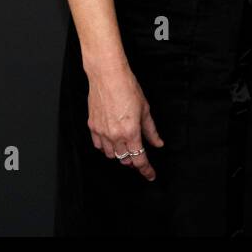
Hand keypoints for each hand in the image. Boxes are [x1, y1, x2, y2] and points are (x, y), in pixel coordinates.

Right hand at [86, 66, 164, 180]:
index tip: (151, 175)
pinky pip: (99, 146)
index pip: (139, 159)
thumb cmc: (128, 88)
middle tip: (140, 156)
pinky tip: (113, 141)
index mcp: (131, 132)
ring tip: (127, 147)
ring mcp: (101, 132)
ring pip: (111, 155)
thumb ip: (151, 130)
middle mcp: (114, 135)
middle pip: (125, 159)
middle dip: (134, 161)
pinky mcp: (92, 126)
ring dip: (120, 155)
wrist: (107, 76)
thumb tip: (158, 143)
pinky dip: (107, 148)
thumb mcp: (145, 110)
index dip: (146, 170)